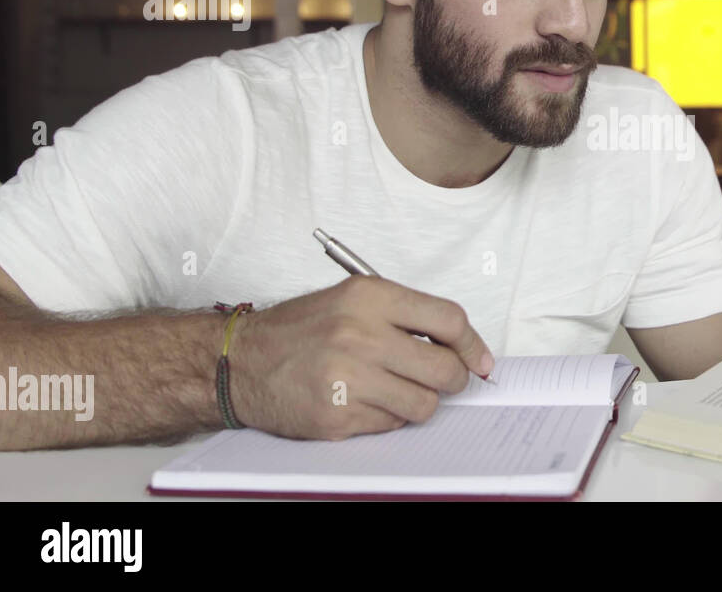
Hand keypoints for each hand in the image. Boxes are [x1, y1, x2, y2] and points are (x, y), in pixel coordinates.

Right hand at [229, 276, 494, 439]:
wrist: (239, 362)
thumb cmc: (300, 330)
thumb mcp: (352, 300)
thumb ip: (405, 316)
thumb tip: (463, 348)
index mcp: (370, 297)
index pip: (449, 320)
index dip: (474, 345)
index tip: (481, 361)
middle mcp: (360, 334)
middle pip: (445, 369)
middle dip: (454, 379)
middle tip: (444, 380)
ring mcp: (348, 378)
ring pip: (425, 404)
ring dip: (419, 402)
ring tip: (396, 390)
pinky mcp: (336, 415)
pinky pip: (391, 424)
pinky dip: (386, 417)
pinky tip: (363, 401)